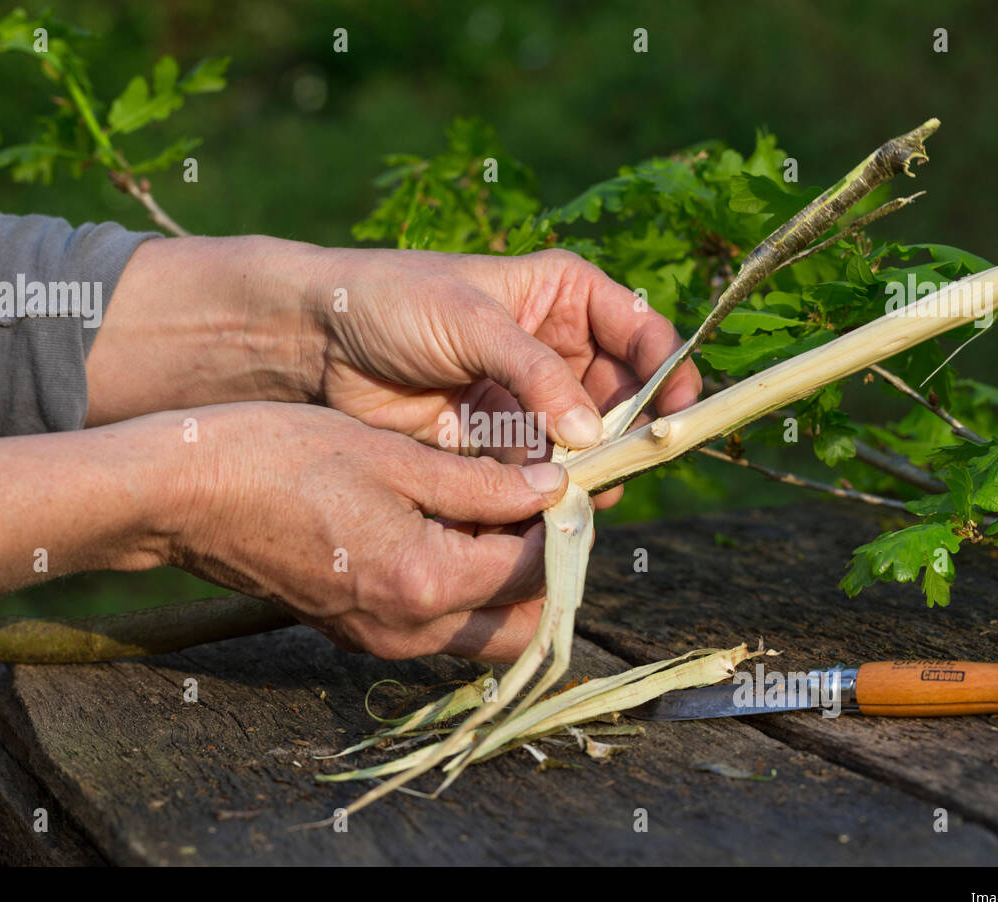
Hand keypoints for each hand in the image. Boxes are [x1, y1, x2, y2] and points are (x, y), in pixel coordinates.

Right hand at [0, 401, 568, 661]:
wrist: (185, 497)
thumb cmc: (279, 459)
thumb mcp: (392, 457)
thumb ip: (481, 483)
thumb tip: (551, 490)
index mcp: (427, 582)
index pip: (535, 569)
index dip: (563, 525)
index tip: (571, 481)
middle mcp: (411, 629)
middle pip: (522, 623)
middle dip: (546, 569)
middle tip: (544, 504)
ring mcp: (382, 638)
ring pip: (483, 630)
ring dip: (508, 583)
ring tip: (503, 510)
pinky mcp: (359, 631)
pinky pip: (439, 625)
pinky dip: (464, 589)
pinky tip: (454, 528)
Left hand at [298, 246, 703, 504]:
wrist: (317, 343)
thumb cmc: (393, 303)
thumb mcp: (471, 321)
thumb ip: (534, 373)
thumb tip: (592, 432)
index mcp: (562, 296)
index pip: (639, 332)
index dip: (669, 369)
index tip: (680, 409)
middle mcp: (556, 350)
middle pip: (622, 397)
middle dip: (631, 432)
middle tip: (628, 465)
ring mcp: (529, 402)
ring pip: (585, 444)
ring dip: (592, 470)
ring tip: (588, 493)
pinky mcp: (498, 445)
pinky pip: (541, 473)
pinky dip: (550, 492)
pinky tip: (553, 509)